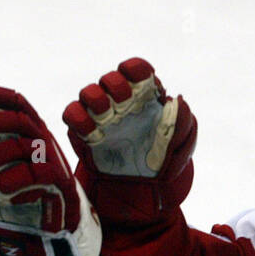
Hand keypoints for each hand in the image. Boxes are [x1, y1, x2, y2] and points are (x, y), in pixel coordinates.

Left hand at [0, 86, 99, 255]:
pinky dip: (14, 182)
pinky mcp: (58, 181)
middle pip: (21, 120)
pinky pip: (35, 174)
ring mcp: (51, 161)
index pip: (20, 107)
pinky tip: (4, 193)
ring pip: (24, 145)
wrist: (54, 229)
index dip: (1, 98)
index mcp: (30, 136)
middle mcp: (42, 143)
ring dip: (0, 155)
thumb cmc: (25, 199)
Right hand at [62, 58, 196, 226]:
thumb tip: (176, 101)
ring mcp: (100, 116)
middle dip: (116, 85)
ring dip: (95, 98)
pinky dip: (78, 118)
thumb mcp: (182, 141)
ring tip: (107, 116)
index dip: (135, 70)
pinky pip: (72, 114)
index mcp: (144, 95)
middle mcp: (120, 101)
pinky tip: (92, 132)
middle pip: (110, 78)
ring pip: (88, 92)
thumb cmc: (163, 157)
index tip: (142, 81)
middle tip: (125, 101)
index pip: (136, 69)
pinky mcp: (83, 133)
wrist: (143, 187)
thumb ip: (182, 120)